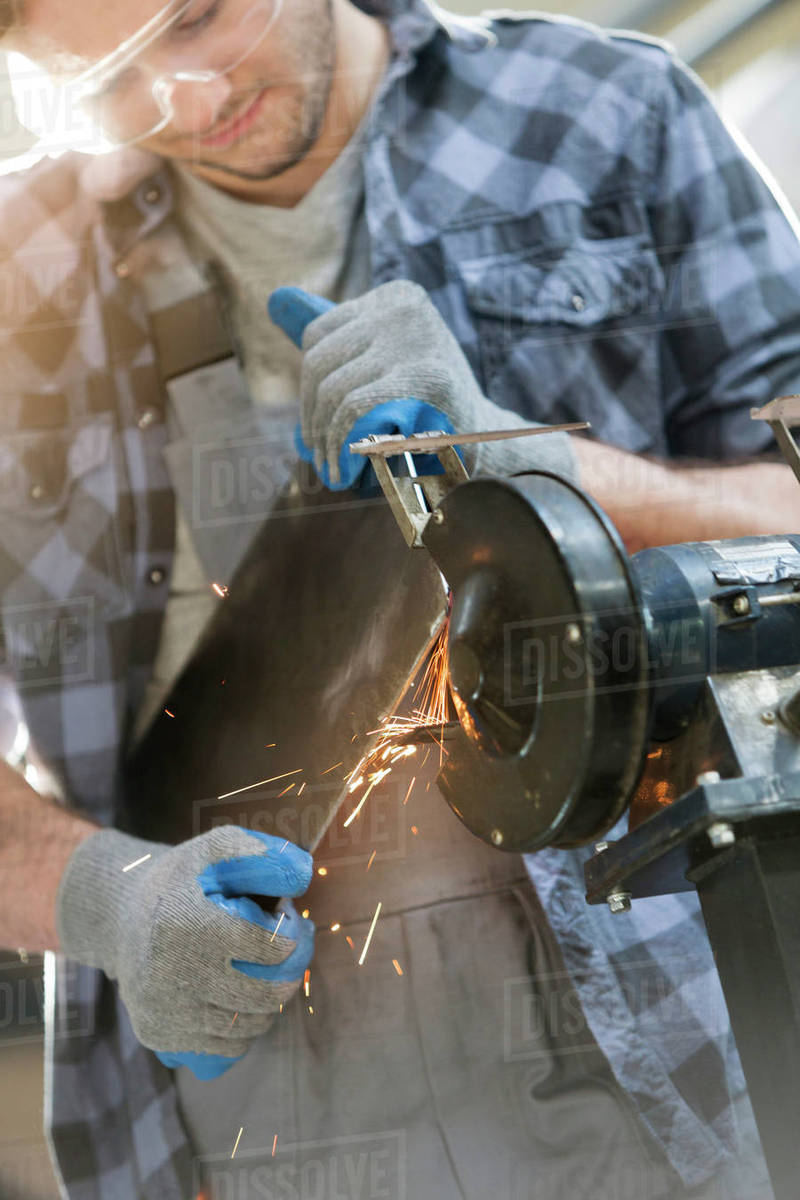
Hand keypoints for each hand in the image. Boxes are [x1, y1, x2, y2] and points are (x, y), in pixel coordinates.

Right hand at [55, 826, 313, 1078]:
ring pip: (246, 1025)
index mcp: (191, 924)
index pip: (270, 948)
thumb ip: (259, 854)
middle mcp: (175, 972)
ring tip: (270, 980)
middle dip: (289, 977)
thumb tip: (303, 873)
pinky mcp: (157, 1033)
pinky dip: (244, 1031)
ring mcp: (165, 1008)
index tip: (293, 928)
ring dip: (269, 1007)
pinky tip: (245, 1005)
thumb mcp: (213, 850)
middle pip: (262, 994)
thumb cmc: (178, 882)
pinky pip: (222, 1046)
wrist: (118, 917)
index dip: (293, 938)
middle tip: (292, 960)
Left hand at [293, 280, 575, 486]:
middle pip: (320, 363)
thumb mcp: (381, 365)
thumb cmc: (429, 412)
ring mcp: (419, 340)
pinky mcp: (429, 378)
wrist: (491, 449)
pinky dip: (343, 445)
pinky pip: (356, 411)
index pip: (318, 334)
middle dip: (312, 418)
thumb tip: (275, 297)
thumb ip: (334, 338)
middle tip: (319, 456)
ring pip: (334, 392)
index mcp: (396, 297)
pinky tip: (347, 469)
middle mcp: (406, 308)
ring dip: (326, 441)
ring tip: (332, 471)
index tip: (317, 425)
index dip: (309, 388)